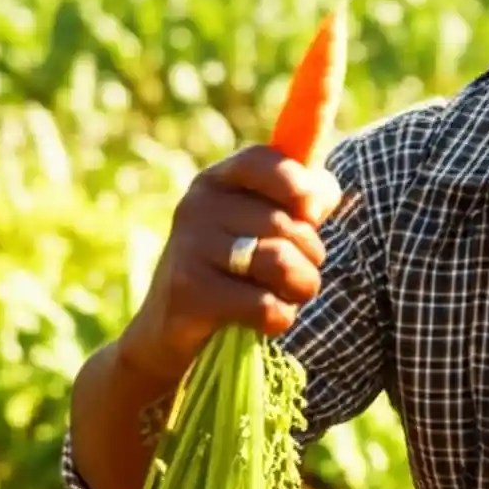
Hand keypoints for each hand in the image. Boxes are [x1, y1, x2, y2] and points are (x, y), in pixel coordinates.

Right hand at [117, 145, 342, 382]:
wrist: (169, 328)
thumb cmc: (237, 267)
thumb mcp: (268, 223)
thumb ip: (305, 197)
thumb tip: (320, 196)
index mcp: (218, 180)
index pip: (263, 160)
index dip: (299, 185)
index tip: (311, 213)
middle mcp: (198, 205)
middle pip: (288, 223)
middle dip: (311, 256)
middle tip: (297, 271)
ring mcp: (189, 248)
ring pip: (281, 263)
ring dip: (302, 286)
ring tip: (289, 293)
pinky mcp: (188, 294)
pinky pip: (265, 306)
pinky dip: (280, 318)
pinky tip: (265, 319)